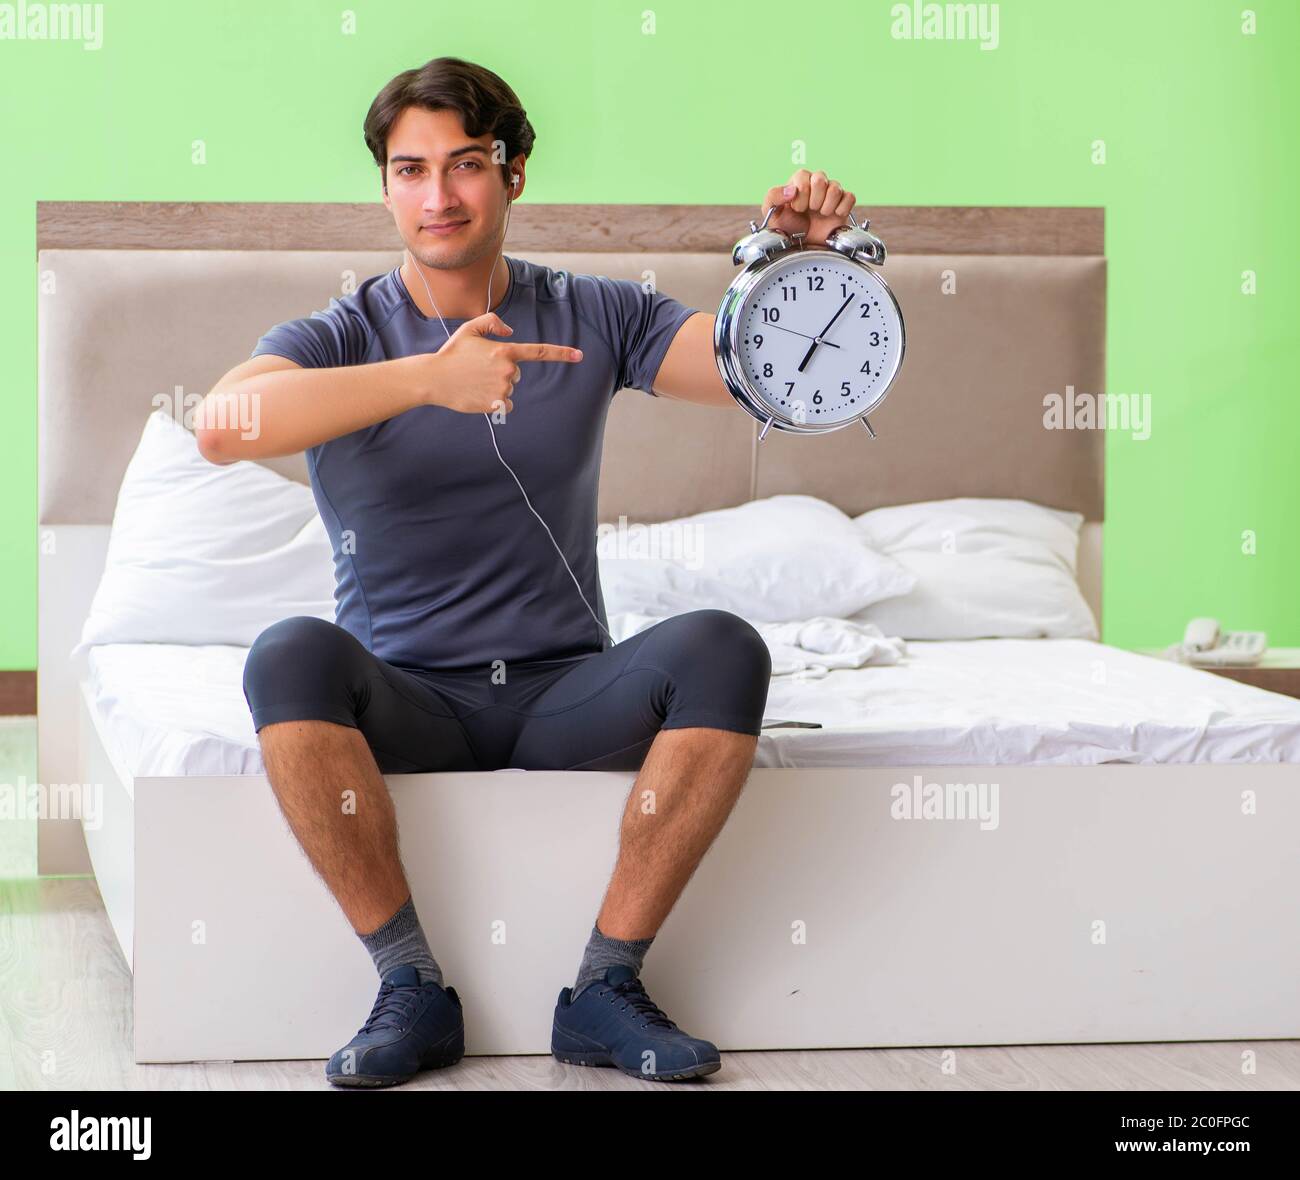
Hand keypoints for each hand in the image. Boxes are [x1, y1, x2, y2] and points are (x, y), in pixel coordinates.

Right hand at [417, 313, 582, 414]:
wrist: (434, 378)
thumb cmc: (452, 353)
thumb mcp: (470, 329)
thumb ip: (493, 322)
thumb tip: (511, 332)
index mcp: (505, 351)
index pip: (539, 352)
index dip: (561, 353)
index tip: (579, 355)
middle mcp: (509, 371)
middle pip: (516, 373)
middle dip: (502, 372)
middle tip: (478, 369)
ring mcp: (504, 389)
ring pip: (510, 389)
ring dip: (497, 387)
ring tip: (474, 381)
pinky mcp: (497, 405)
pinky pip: (506, 405)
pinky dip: (495, 402)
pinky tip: (478, 395)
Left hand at [760, 169, 856, 246]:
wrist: (803, 246)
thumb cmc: (788, 228)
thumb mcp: (772, 212)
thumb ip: (774, 196)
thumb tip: (791, 190)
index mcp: (800, 181)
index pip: (803, 176)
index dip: (800, 195)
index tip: (797, 209)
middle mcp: (817, 183)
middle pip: (820, 179)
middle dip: (812, 200)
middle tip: (809, 211)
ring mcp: (832, 192)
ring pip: (836, 188)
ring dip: (826, 206)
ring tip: (820, 215)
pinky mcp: (844, 202)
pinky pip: (850, 197)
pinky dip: (841, 209)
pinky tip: (833, 216)